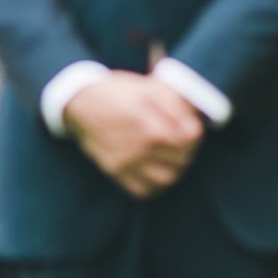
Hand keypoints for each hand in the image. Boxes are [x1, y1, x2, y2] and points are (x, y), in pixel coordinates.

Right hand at [64, 73, 202, 198]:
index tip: (191, 128)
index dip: (196, 133)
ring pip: (165, 179)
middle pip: (181, 160)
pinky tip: (158, 171)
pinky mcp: (115, 171)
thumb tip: (196, 121)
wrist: (81, 102)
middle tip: (184, 142)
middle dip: (188, 150)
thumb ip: (176, 104)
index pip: (190, 139)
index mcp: (151, 124)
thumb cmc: (119, 91)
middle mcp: (139, 147)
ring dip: (176, 170)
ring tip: (174, 158)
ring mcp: (127, 162)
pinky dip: (156, 185)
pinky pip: (143, 190)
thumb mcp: (150, 87)